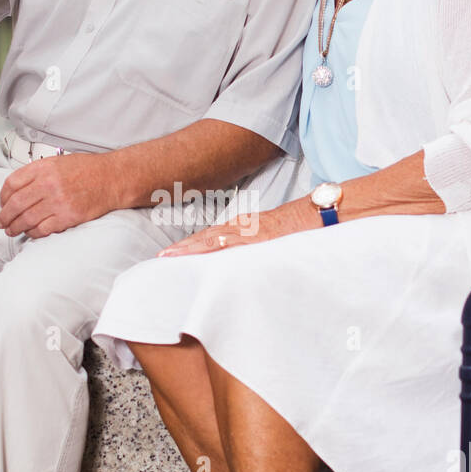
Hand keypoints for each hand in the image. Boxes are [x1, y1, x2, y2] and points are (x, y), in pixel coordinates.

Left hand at [0, 152, 114, 238]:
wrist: (111, 178)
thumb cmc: (87, 170)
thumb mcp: (57, 162)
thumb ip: (37, 173)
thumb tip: (17, 189)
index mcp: (43, 168)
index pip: (11, 184)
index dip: (3, 197)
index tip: (3, 203)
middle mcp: (48, 184)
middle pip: (15, 204)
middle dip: (5, 216)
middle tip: (2, 222)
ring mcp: (57, 202)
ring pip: (26, 219)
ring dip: (16, 228)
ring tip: (12, 231)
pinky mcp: (67, 217)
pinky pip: (42, 229)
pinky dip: (33, 233)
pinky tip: (31, 233)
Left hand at [157, 198, 318, 256]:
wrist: (310, 214)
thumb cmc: (289, 229)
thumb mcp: (265, 236)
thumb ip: (250, 243)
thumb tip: (236, 254)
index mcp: (239, 225)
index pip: (209, 236)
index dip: (189, 245)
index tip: (171, 254)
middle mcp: (238, 225)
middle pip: (204, 237)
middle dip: (182, 248)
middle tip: (161, 257)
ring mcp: (245, 230)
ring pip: (211, 239)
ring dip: (189, 248)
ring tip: (170, 256)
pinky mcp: (254, 235)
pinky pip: (229, 242)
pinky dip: (211, 247)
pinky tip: (197, 252)